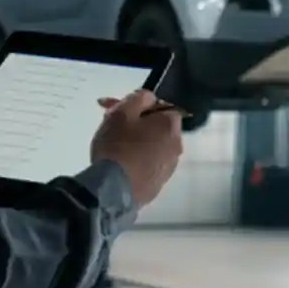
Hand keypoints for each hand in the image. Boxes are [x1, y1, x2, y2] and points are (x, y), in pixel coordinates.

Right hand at [91, 90, 182, 207]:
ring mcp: (168, 169)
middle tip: (111, 124)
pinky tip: (119, 165)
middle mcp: (177, 147)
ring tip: (113, 145)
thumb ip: (138, 98)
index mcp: (171, 126)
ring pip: (153, 148)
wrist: (112, 190)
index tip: (119, 109)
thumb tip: (149, 97)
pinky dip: (136, 162)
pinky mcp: (157, 187)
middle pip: (157, 128)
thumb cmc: (118, 145)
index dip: (141, 106)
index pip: (163, 107)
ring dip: (137, 143)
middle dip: (136, 123)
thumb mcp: (122, 112)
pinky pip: (148, 167)